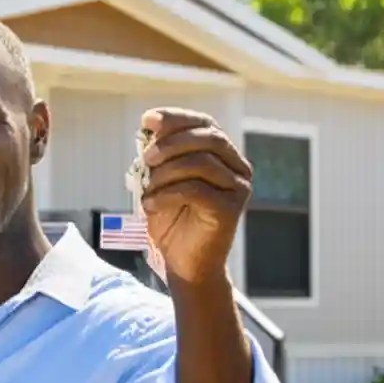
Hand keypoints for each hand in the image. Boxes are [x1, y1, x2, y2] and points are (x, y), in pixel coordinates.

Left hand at [137, 108, 251, 285]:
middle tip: (146, 158)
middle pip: (208, 138)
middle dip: (171, 143)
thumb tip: (149, 127)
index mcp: (222, 155)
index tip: (147, 120)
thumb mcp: (160, 182)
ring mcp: (237, 187)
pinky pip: (196, 189)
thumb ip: (159, 157)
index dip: (176, 118)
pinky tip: (150, 205)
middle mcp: (237, 168)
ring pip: (201, 162)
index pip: (204, 124)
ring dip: (166, 172)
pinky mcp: (231, 208)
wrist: (184, 265)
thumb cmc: (172, 222)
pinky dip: (167, 194)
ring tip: (147, 190)